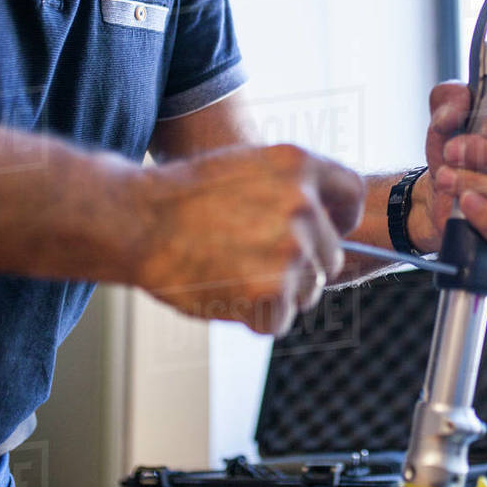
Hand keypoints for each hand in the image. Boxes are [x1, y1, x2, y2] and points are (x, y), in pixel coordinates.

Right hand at [131, 144, 364, 334]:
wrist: (135, 220)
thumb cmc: (183, 197)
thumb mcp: (247, 165)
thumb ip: (291, 186)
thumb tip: (323, 219)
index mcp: (299, 165)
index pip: (351, 195)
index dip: (341, 220)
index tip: (326, 233)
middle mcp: (303, 204)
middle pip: (329, 256)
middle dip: (299, 267)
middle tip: (249, 260)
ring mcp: (290, 249)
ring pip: (307, 292)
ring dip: (276, 294)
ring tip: (230, 272)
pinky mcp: (272, 292)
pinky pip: (279, 321)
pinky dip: (254, 319)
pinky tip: (223, 293)